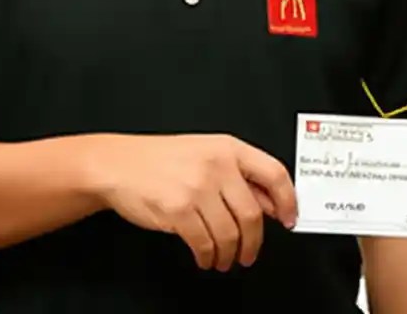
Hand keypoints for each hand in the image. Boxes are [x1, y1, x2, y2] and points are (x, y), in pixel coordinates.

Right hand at [96, 134, 297, 271]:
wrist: (117, 164)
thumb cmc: (159, 159)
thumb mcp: (206, 154)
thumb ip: (239, 176)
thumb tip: (270, 203)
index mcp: (228, 148)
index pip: (274, 173)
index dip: (288, 200)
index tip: (289, 219)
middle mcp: (216, 165)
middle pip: (252, 213)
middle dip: (254, 241)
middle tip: (250, 253)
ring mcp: (197, 187)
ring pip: (230, 233)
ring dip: (230, 254)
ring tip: (225, 259)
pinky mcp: (178, 209)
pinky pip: (204, 242)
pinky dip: (207, 256)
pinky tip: (205, 257)